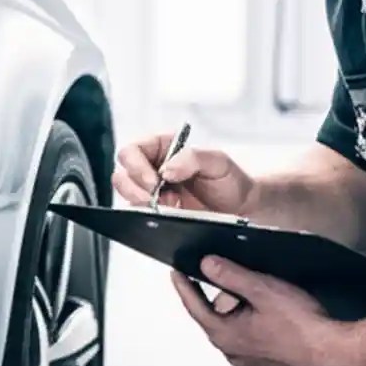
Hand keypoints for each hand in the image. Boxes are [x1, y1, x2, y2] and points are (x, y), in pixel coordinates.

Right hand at [112, 133, 257, 213]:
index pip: (132, 151)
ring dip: (138, 202)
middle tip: (154, 199)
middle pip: (122, 173)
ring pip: (126, 194)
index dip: (136, 165)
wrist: (243, 208)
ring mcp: (151, 191)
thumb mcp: (218, 160)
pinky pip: (137, 214)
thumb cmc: (230, 179)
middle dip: (134, 188)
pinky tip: (164, 217)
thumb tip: (166, 169)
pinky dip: (145, 216)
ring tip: (161, 208)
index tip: (154, 181)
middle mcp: (152, 167)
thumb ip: (192, 157)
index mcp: (163, 147)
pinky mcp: (154, 212)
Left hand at [171, 256, 350, 365]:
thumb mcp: (262, 290)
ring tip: (257, 288)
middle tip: (229, 274)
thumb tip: (206, 264)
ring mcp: (251, 358)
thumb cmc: (302, 326)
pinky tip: (270, 308)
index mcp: (225, 336)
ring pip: (234, 324)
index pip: (194, 306)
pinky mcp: (268, 360)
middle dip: (219, 293)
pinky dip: (252, 317)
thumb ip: (231, 276)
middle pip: (214, 315)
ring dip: (239, 306)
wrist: (337, 355)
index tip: (175, 272)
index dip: (184, 286)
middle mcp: (233, 351)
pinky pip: (250, 333)